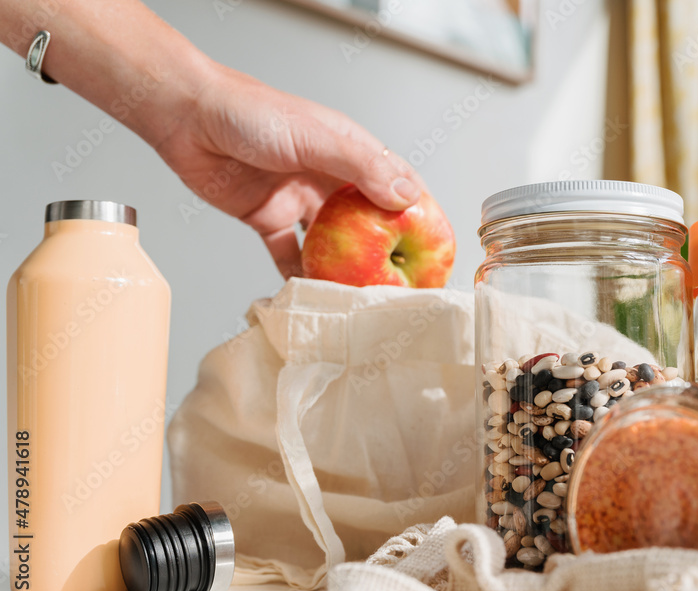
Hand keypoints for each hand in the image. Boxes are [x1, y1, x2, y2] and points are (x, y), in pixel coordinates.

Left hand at [153, 64, 422, 278]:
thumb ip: (362, 167)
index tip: (436, 248)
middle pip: (368, 220)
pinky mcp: (268, 218)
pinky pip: (290, 253)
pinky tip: (311, 294)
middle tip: (401, 282)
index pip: (396, 184)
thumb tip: (407, 198)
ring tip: (360, 295)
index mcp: (349, 151)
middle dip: (385, 250)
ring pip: (333, 242)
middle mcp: (329, 177)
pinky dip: (300, 274)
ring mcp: (300, 199)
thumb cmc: (250, 112)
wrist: (185, 116)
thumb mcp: (315, 137)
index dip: (419, 214)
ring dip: (345, 266)